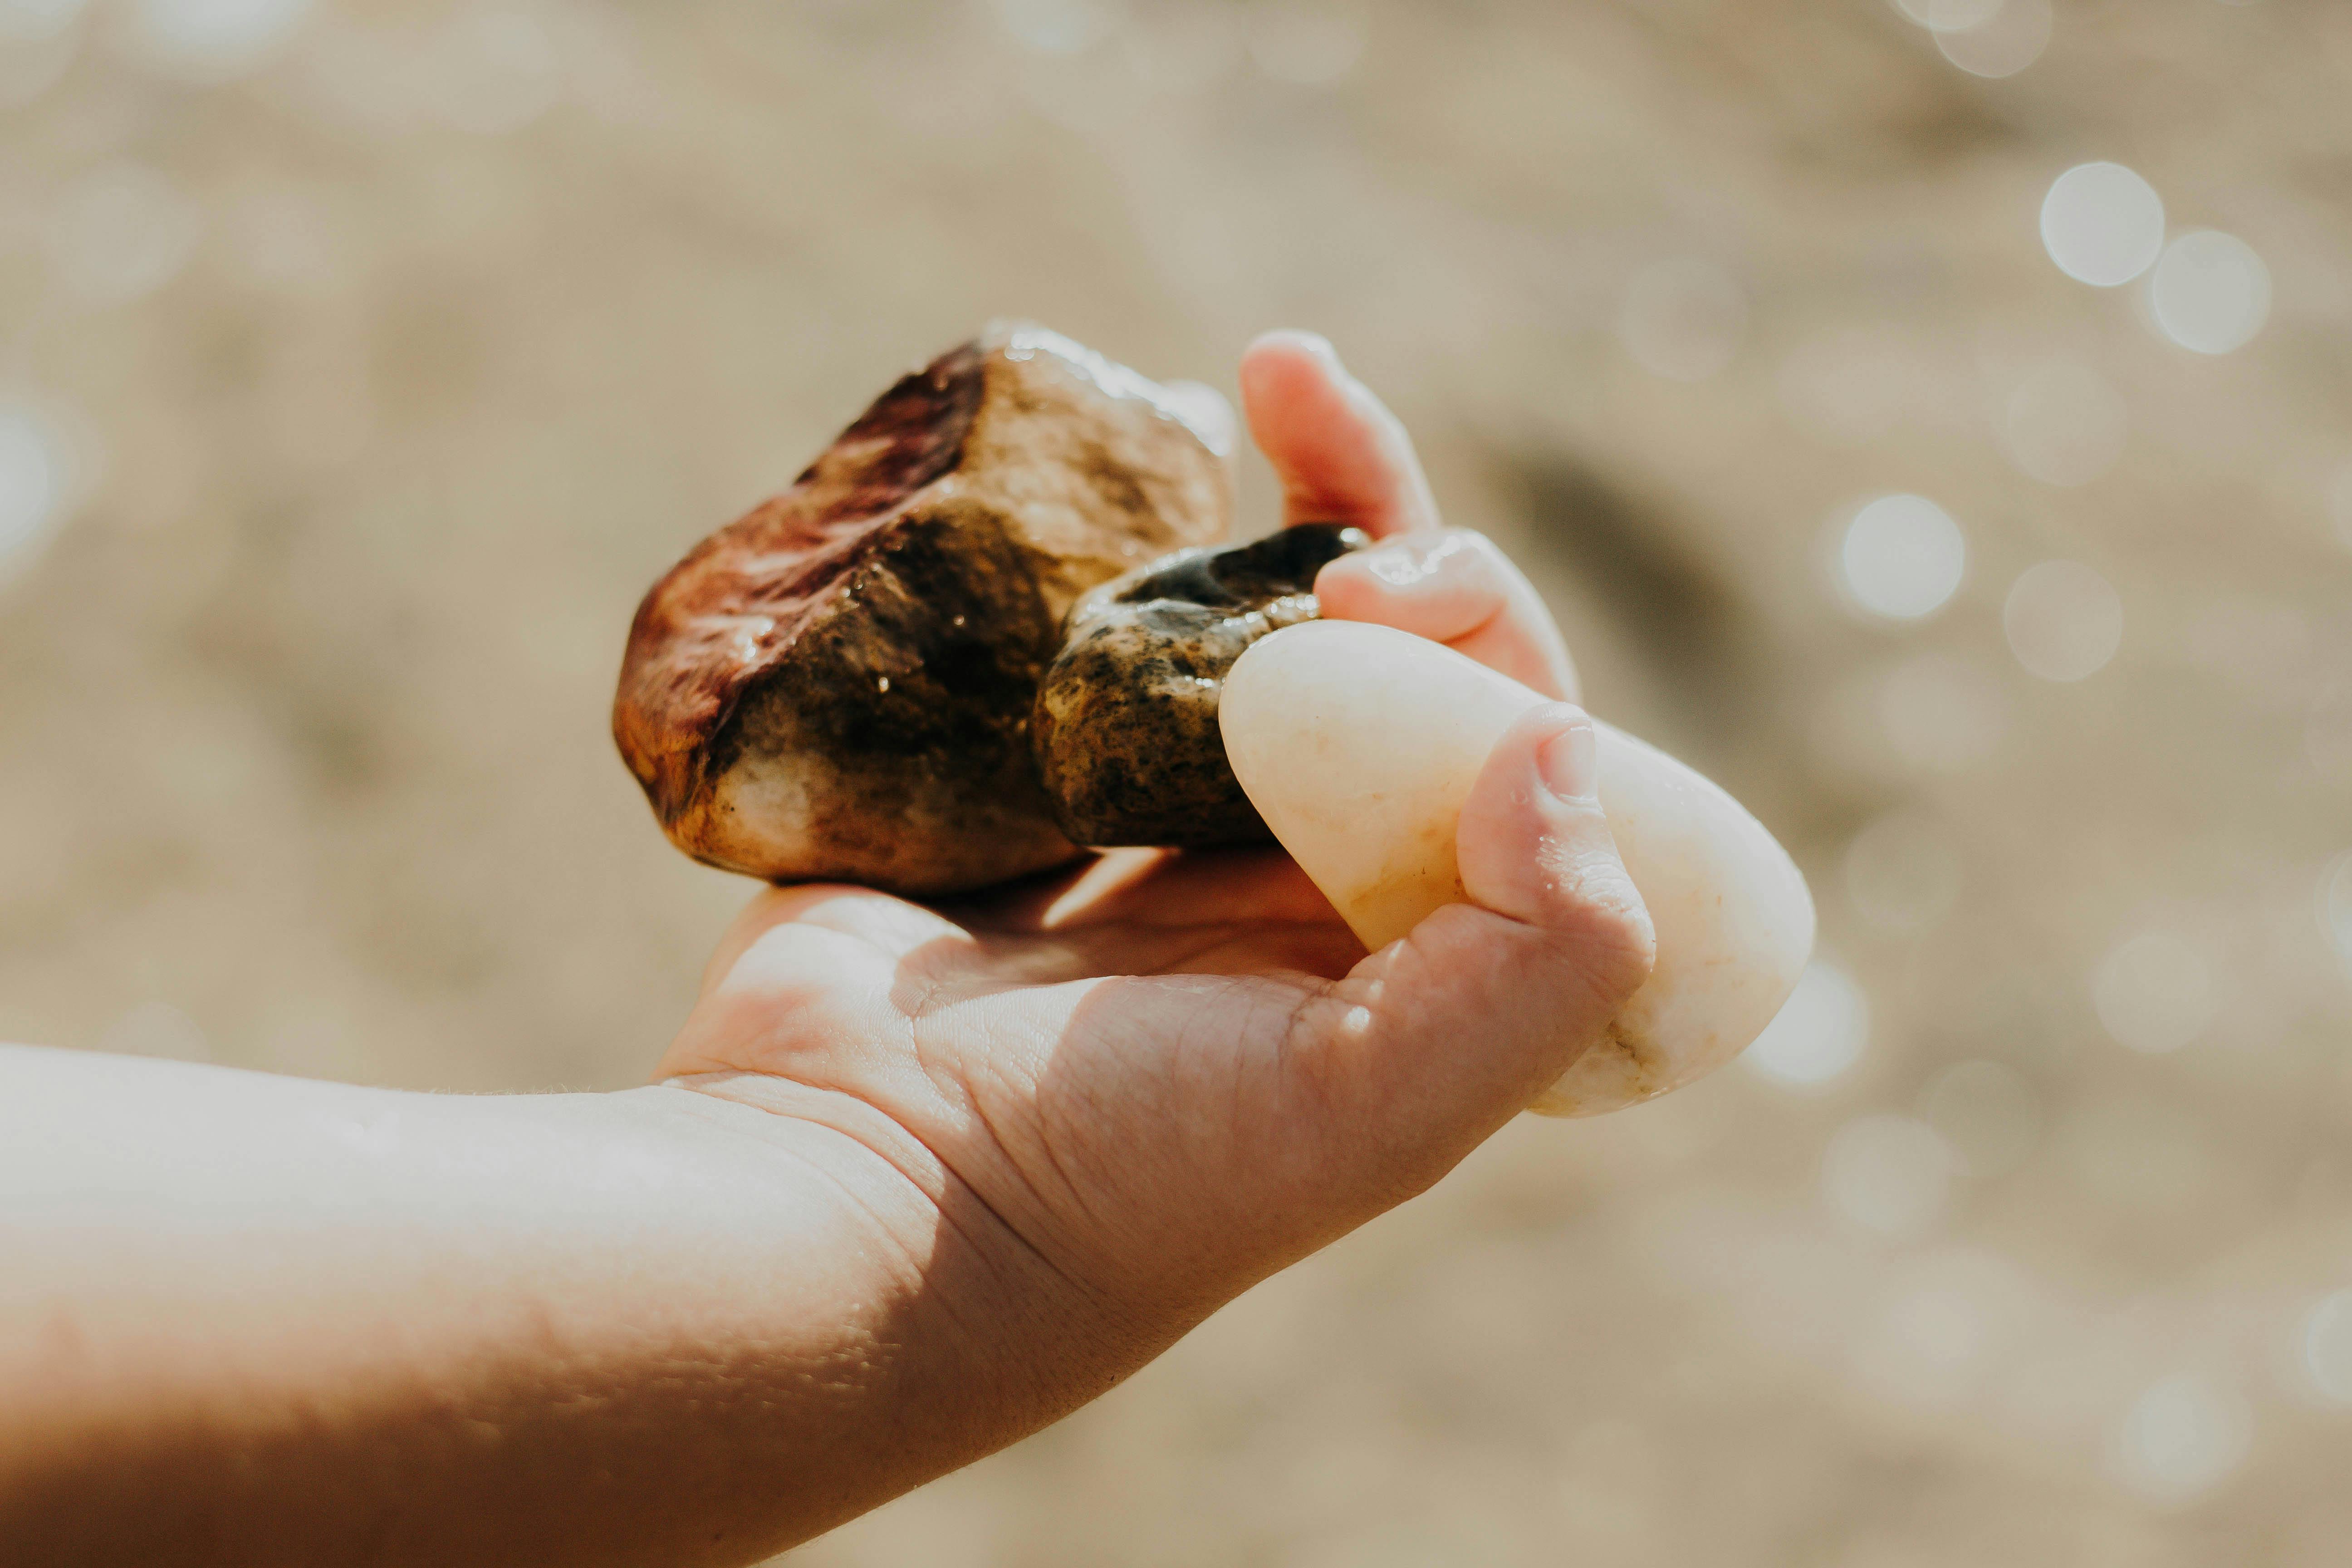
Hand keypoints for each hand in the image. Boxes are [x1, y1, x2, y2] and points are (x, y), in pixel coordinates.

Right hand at [655, 332, 1654, 1483]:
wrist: (852, 1197)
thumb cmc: (1121, 1181)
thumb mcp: (1373, 1111)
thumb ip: (1531, 954)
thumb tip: (1565, 741)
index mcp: (1415, 961)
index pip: (1519, 755)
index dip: (1498, 640)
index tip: (1410, 585)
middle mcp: (1305, 890)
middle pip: (1398, 663)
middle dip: (1398, 541)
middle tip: (1332, 491)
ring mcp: (1163, 832)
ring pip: (1261, 628)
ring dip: (1292, 497)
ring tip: (1282, 369)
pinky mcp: (1035, 790)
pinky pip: (1111, 638)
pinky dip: (1135, 544)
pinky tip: (1157, 448)